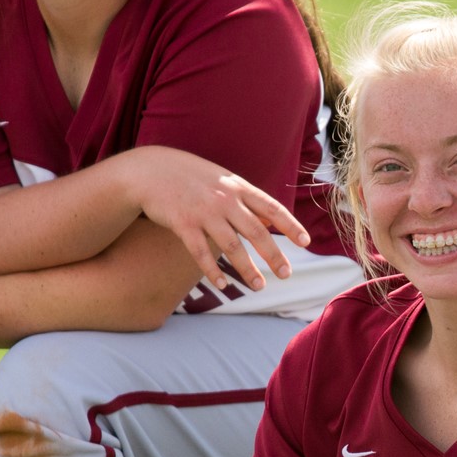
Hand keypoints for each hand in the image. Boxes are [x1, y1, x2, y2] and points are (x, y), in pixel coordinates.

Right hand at [126, 146, 312, 291]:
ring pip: (232, 246)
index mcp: (238, 187)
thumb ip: (246, 199)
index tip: (306, 242)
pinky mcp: (183, 224)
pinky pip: (201, 252)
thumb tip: (272, 220)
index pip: (272, 207)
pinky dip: (213, 270)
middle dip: (274, 255)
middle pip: (257, 231)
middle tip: (286, 274)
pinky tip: (223, 285)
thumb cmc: (191, 177)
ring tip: (259, 286)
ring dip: (247, 269)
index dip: (291, 225)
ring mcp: (204, 212)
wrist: (150, 170)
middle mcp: (225, 199)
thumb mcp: (223, 180)